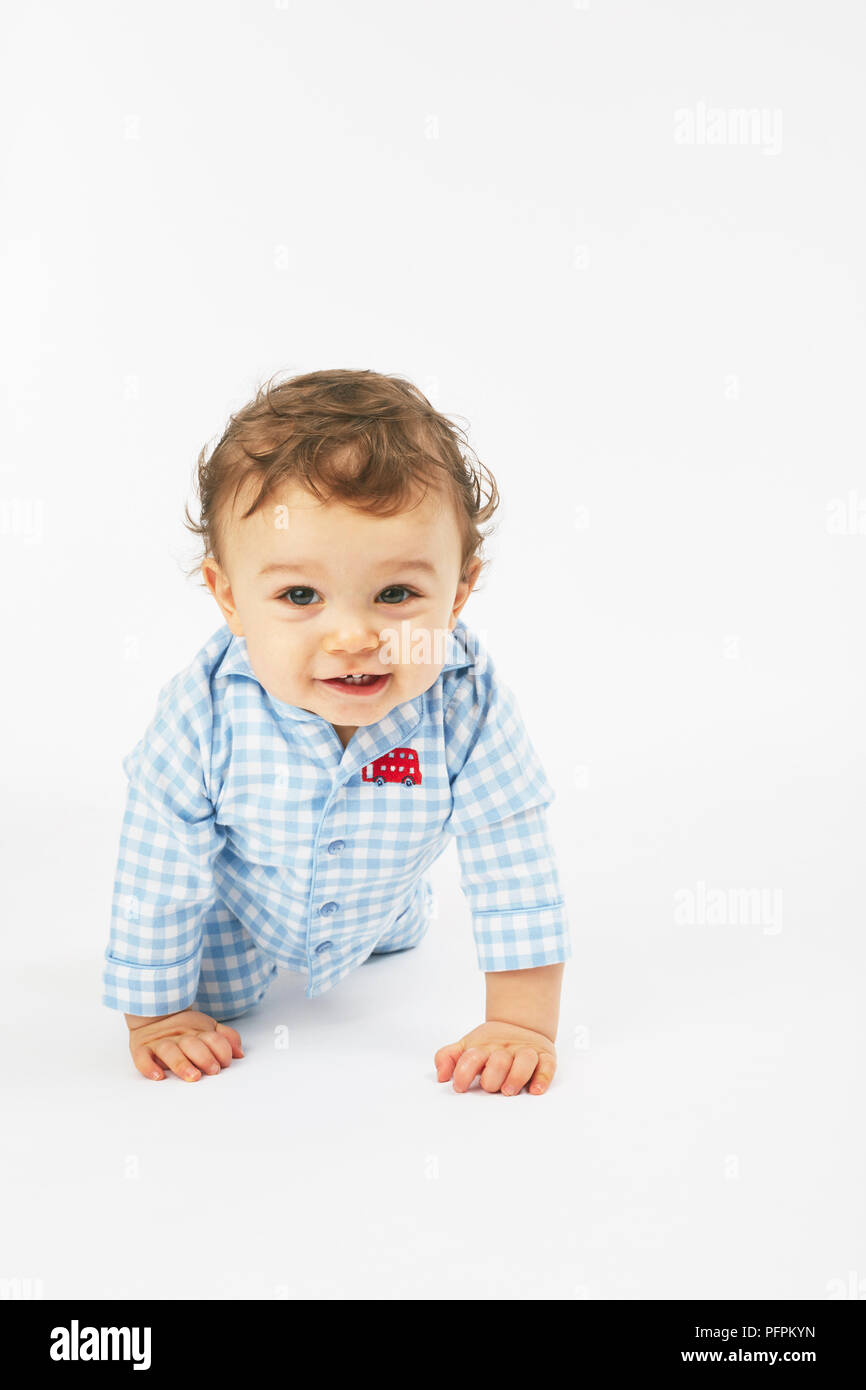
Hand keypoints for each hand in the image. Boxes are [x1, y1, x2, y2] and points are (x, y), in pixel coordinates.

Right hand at [126, 1008, 244, 1081]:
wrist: (153, 1013)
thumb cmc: (184, 1028)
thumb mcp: (208, 1027)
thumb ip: (226, 1038)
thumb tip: (240, 1053)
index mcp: (198, 1032)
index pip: (213, 1039)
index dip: (222, 1050)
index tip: (225, 1063)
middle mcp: (179, 1037)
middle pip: (193, 1045)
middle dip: (205, 1058)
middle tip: (213, 1070)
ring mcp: (160, 1043)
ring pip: (169, 1052)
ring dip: (182, 1064)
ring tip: (193, 1076)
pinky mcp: (142, 1049)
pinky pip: (142, 1057)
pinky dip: (148, 1067)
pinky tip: (158, 1076)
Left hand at [433, 1020, 556, 1095]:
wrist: (521, 1023)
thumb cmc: (491, 1045)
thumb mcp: (467, 1046)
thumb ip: (448, 1057)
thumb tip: (441, 1077)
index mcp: (484, 1047)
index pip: (471, 1058)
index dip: (463, 1072)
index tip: (459, 1087)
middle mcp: (506, 1049)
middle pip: (499, 1061)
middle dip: (493, 1077)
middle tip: (489, 1087)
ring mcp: (526, 1052)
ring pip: (525, 1061)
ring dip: (516, 1077)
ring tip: (509, 1090)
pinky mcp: (545, 1057)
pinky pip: (547, 1066)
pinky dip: (542, 1078)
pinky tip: (535, 1090)